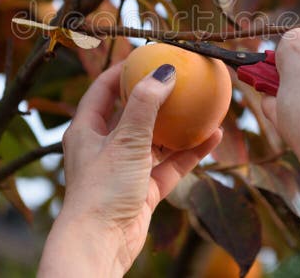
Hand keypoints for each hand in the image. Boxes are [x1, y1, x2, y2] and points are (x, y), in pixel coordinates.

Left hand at [39, 63, 221, 276]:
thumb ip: (145, 104)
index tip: (144, 56)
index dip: (121, 71)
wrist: (101, 243)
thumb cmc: (103, 189)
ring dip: (177, 126)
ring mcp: (125, 170)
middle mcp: (104, 147)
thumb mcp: (126, 140)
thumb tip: (165, 71)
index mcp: (86, 130)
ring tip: (202, 106)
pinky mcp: (143, 191)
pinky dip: (189, 153)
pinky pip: (169, 165)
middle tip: (178, 77)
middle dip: (154, 96)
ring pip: (154, 140)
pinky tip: (213, 138)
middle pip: (130, 113)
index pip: (102, 90)